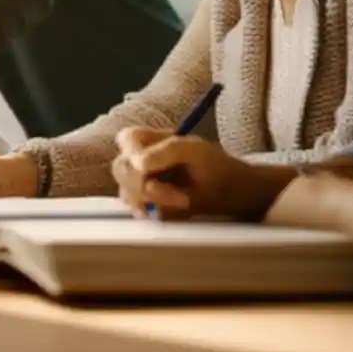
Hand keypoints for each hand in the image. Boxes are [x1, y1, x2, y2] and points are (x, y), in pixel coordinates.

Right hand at [113, 127, 267, 219]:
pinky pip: (137, 209)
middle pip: (121, 169)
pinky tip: (173, 211)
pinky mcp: (146, 204)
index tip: (147, 171)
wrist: (231, 193)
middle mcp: (139, 159)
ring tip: (183, 202)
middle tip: (176, 195)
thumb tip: (139, 164)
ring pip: (127, 192)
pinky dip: (154, 212)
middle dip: (144, 185)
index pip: (127, 140)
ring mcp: (140, 183)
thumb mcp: (197, 151)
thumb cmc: (215, 166)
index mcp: (149, 139)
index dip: (133, 156)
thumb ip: (168, 151)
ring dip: (153, 201)